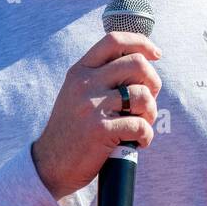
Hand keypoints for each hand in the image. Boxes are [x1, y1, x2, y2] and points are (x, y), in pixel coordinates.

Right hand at [31, 32, 162, 199]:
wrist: (50, 164)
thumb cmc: (74, 129)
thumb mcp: (78, 94)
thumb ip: (101, 76)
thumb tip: (143, 64)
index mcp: (80, 71)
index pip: (114, 41)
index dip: (141, 43)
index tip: (156, 54)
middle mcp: (84, 84)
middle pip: (137, 64)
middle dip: (153, 82)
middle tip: (148, 101)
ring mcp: (91, 106)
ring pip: (142, 95)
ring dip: (151, 112)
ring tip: (142, 124)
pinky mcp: (100, 130)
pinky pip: (140, 125)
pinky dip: (146, 136)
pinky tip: (138, 142)